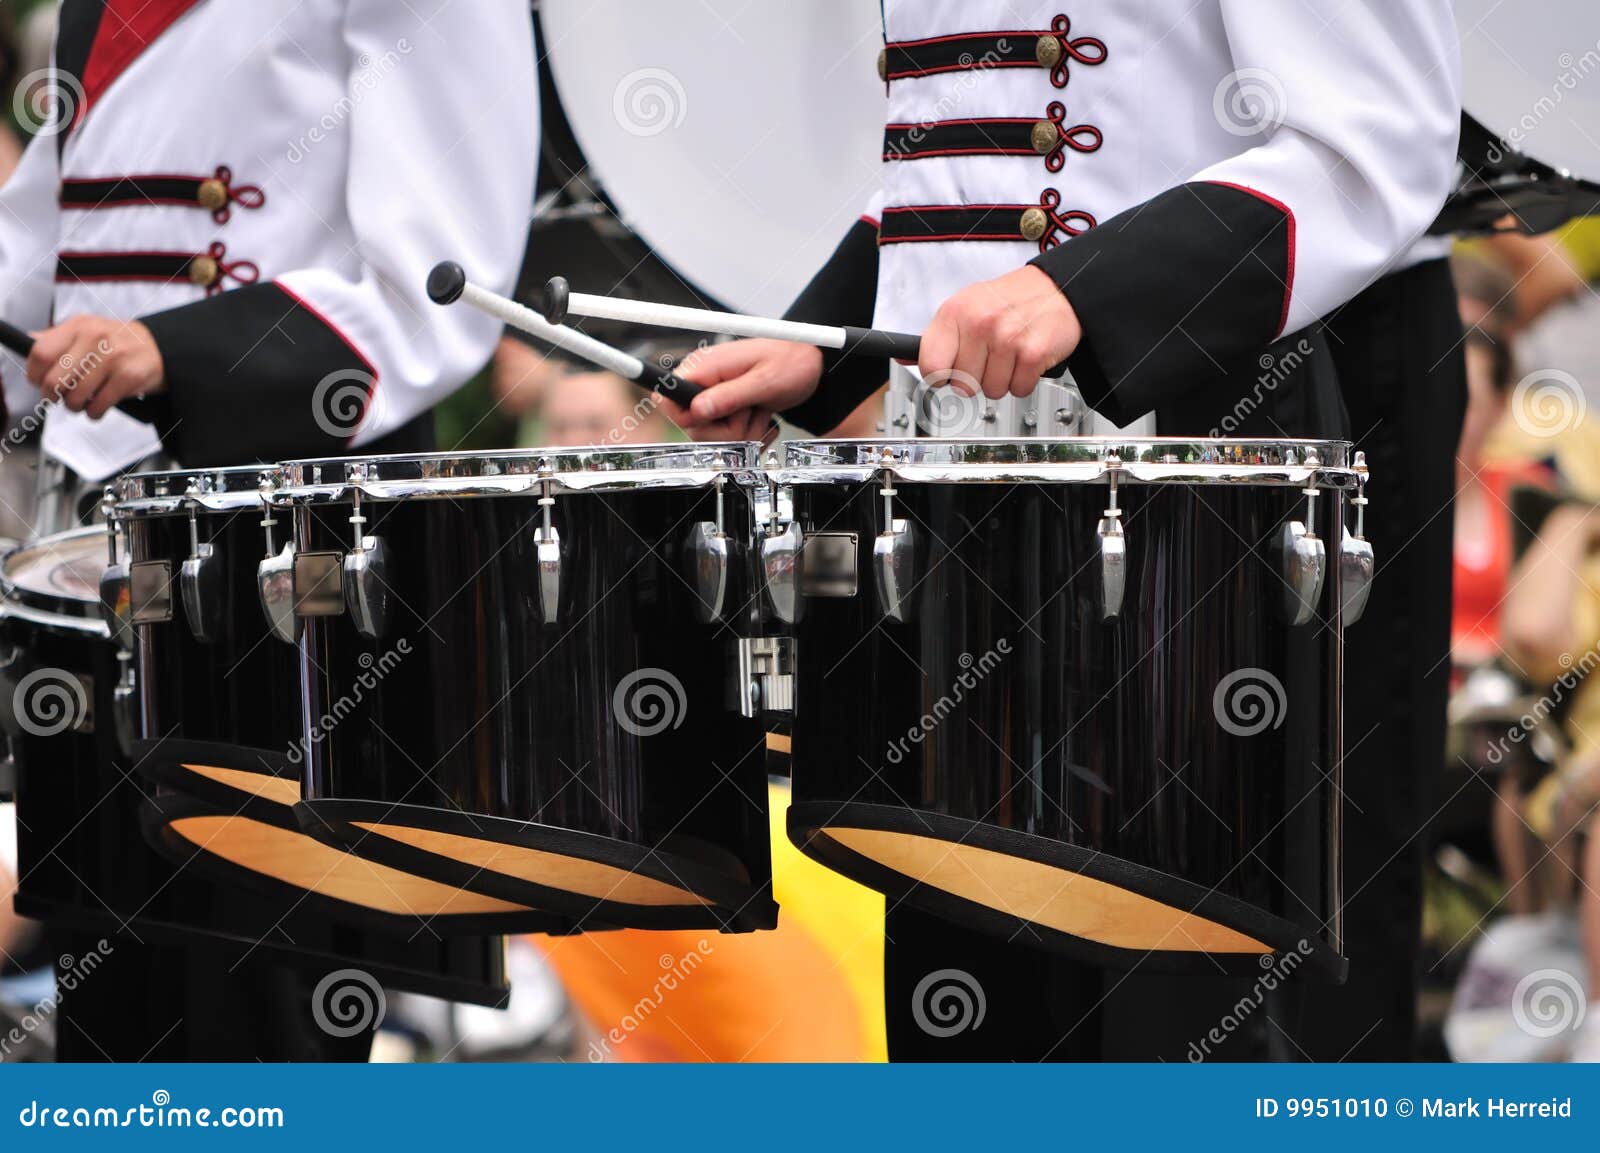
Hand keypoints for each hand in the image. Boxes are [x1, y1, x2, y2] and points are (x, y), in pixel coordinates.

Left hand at [26, 315, 165, 418]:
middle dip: (53, 396)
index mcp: (79, 325)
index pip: (41, 352)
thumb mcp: (89, 329)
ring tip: (82, 403)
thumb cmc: (122, 343)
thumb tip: (30, 341)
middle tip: (59, 398)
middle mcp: (95, 338)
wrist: (164, 348)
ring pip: (76, 396)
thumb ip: (60, 337)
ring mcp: (113, 358)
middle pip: (55, 379)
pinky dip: (94, 412)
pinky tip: (98, 407)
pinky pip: (99, 405)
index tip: (39, 383)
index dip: (35, 374)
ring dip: (75, 406)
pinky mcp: (129, 377)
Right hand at [659, 339, 821, 441]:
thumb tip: (697, 409)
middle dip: (727, 428)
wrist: (811, 367)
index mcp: (706, 367)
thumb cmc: (791, 365)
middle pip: (692, 426)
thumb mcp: (765, 381)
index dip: (688, 417)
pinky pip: (726, 439)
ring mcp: (714, 399)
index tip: (716, 416)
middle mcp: (704, 383)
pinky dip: (748, 436)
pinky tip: (762, 419)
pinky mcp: (725, 412)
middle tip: (753, 410)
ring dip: (743, 432)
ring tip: (761, 411)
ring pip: (711, 437)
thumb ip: (730, 396)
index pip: (667, 399)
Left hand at [919, 265, 1081, 399]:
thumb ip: (935, 338)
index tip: (949, 372)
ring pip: (991, 391)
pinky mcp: (1033, 352)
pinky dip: (1024, 380)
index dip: (940, 377)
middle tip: (990, 356)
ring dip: (1002, 379)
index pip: (930, 367)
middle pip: (963, 386)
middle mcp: (979, 323)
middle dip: (977, 378)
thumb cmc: (1008, 300)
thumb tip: (902, 356)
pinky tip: (1025, 358)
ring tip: (1010, 354)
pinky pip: (1018, 389)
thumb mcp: (964, 308)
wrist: (1057, 287)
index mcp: (955, 312)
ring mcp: (1006, 338)